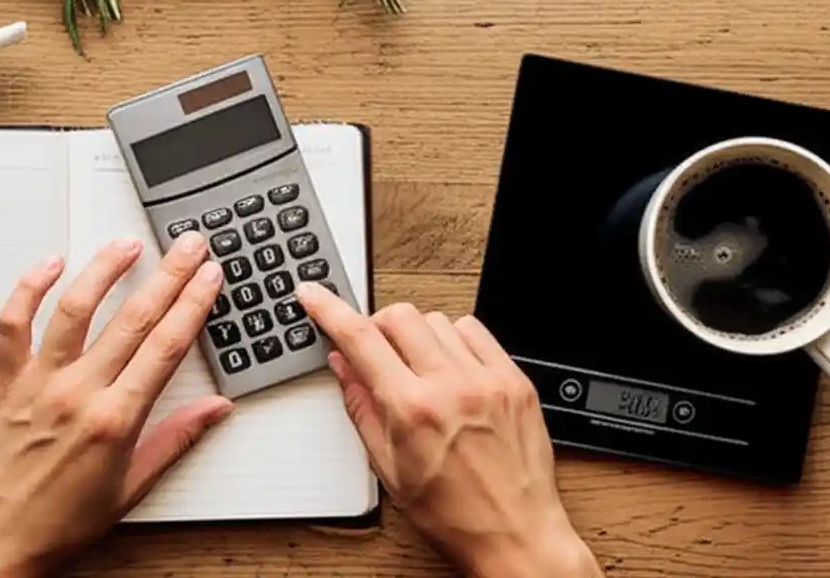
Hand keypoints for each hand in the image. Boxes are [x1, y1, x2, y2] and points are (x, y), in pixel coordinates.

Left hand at [0, 232, 230, 577]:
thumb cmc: (60, 524)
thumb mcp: (132, 488)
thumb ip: (176, 439)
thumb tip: (217, 408)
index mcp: (116, 420)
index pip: (167, 347)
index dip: (194, 305)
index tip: (210, 277)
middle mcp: (79, 394)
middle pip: (134, 319)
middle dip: (169, 275)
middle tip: (189, 246)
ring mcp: (39, 383)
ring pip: (76, 309)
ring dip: (105, 270)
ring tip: (128, 244)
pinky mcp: (4, 382)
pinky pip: (12, 324)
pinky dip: (28, 289)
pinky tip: (50, 263)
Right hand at [296, 282, 600, 577]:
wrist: (515, 534)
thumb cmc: (455, 514)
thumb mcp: (388, 468)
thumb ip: (361, 408)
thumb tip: (343, 365)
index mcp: (412, 410)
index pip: (359, 339)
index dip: (329, 309)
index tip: (314, 294)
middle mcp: (451, 387)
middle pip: (399, 316)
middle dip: (377, 326)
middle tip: (375, 350)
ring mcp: (487, 380)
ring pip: (437, 319)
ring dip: (417, 334)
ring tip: (418, 368)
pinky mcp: (514, 380)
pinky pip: (476, 331)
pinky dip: (455, 339)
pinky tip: (452, 366)